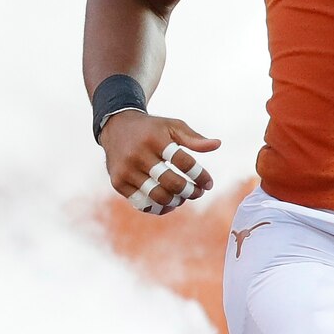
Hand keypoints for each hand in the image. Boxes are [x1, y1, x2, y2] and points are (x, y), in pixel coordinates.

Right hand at [101, 110, 220, 215]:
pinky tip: (168, 204)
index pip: (184, 163)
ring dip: (176, 201)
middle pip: (172, 183)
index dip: (200, 176)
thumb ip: (193, 138)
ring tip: (183, 197)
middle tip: (198, 192)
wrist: (116, 127)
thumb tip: (217, 145)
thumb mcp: (172, 126)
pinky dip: (158, 208)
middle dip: (190, 192)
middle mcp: (138, 154)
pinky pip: (142, 203)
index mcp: (155, 139)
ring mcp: (126, 170)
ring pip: (158, 196)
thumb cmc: (151, 129)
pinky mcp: (118, 182)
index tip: (209, 184)